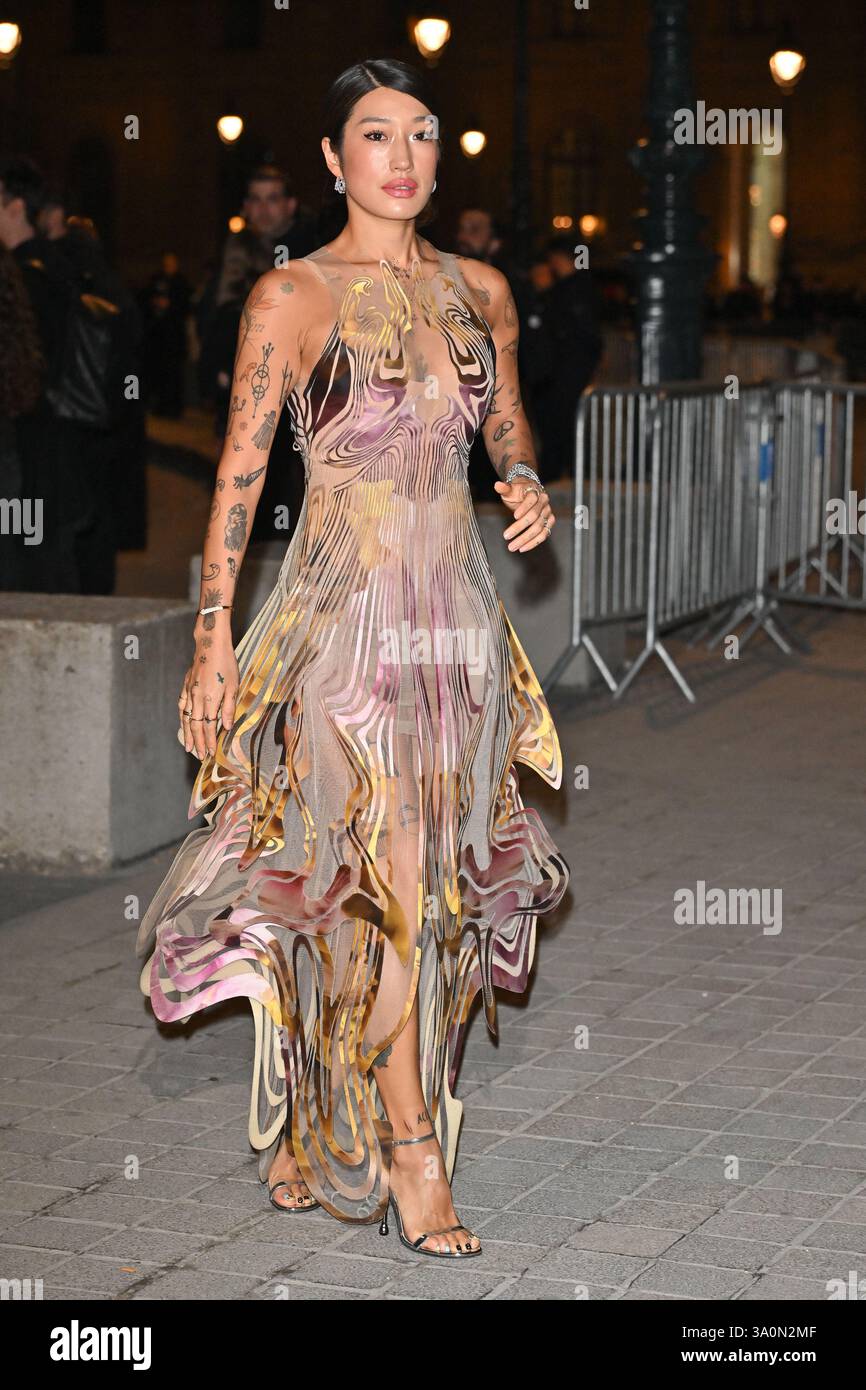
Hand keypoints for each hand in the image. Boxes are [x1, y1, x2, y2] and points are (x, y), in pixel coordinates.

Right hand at [177, 629, 238, 758]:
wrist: (210, 645)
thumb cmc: (226, 664)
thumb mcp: (234, 686)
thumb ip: (229, 708)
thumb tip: (227, 726)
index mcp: (210, 699)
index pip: (209, 726)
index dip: (209, 741)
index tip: (210, 752)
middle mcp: (197, 698)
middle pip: (195, 726)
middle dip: (197, 743)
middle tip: (199, 756)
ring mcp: (189, 692)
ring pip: (186, 719)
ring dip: (187, 734)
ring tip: (188, 747)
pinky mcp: (186, 686)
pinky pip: (181, 706)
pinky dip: (181, 718)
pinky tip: (182, 724)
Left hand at [493, 478, 555, 551]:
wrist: (529, 493)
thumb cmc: (518, 492)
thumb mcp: (510, 489)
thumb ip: (504, 488)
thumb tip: (497, 485)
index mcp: (535, 492)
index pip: (532, 499)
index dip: (524, 508)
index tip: (514, 516)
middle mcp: (544, 502)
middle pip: (534, 516)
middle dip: (519, 527)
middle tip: (506, 536)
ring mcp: (548, 513)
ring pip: (539, 528)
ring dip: (525, 539)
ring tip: (512, 547)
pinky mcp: (549, 522)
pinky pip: (544, 534)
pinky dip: (533, 543)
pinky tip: (522, 548)